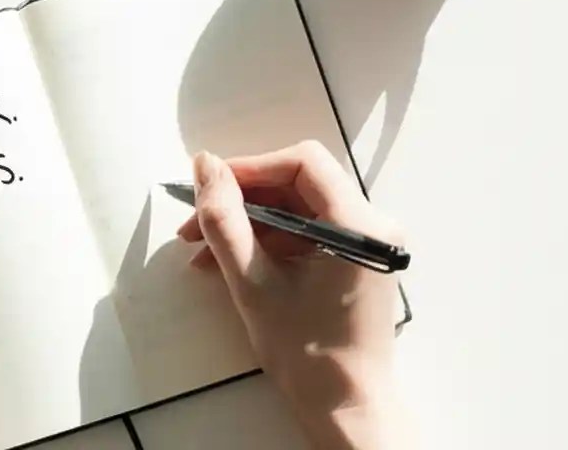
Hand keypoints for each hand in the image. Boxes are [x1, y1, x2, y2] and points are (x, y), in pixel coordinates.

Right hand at [179, 143, 409, 449]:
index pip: (303, 163)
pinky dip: (265, 240)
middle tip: (195, 220)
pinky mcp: (351, 257)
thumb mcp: (253, 283)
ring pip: (295, 206)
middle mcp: (371, 224)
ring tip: (201, 248)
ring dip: (247, 221)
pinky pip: (303, 231)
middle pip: (298, 182)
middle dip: (242, 197)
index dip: (250, 167)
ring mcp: (363, 241)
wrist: (344, 405)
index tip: (209, 186)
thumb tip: (205, 165)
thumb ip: (224, 220)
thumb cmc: (308, 354)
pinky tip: (227, 260)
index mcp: (359, 225)